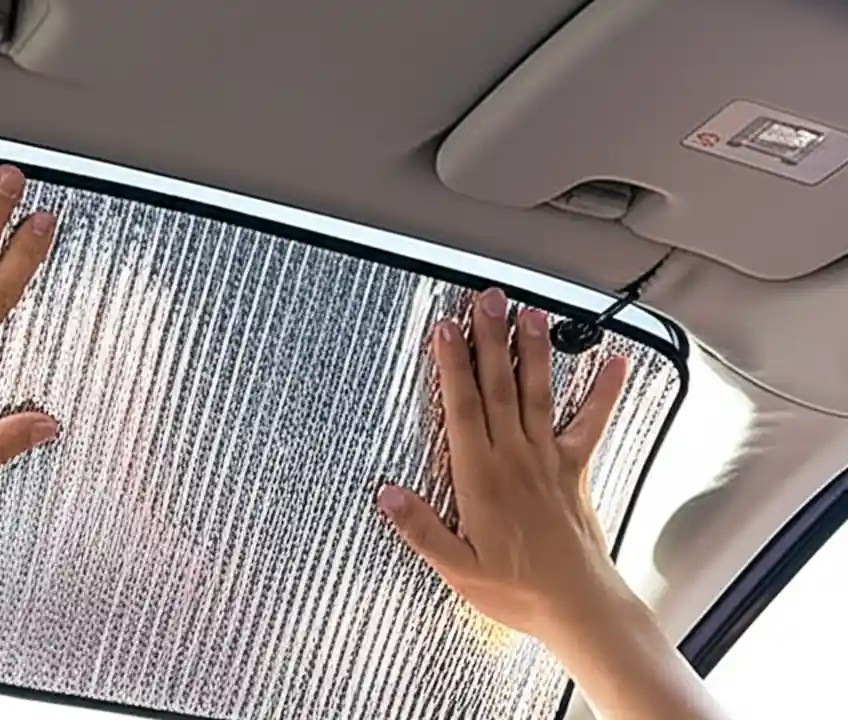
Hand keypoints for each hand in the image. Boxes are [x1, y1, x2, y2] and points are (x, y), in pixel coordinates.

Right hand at [376, 287, 632, 642]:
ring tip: (531, 314)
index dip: (453, 367)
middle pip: (499, 388)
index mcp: (482, 478)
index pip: (463, 409)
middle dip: (490, 340)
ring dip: (533, 352)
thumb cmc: (518, 589)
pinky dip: (603, 392)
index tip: (446, 330)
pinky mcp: (575, 470)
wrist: (580, 607)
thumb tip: (387, 493)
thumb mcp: (457, 567)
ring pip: (538, 394)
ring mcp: (549, 460)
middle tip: (487, 300)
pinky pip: (591, 424)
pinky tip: (614, 364)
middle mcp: (517, 459)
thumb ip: (421, 528)